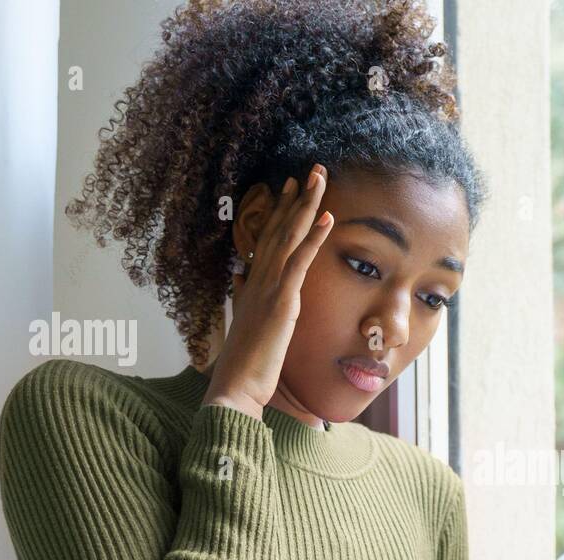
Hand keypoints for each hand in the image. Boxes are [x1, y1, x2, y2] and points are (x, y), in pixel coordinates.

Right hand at [203, 164, 334, 417]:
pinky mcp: (281, 301)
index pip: (267, 237)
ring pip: (289, 236)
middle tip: (311, 169)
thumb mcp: (248, 324)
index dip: (280, 210)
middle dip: (296, 197)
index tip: (290, 186)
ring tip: (320, 177)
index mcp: (252, 283)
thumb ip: (246, 299)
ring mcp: (268, 287)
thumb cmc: (244, 364)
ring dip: (306, 204)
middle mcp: (258, 278)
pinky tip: (328, 217)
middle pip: (279, 227)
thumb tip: (240, 280)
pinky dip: (313, 237)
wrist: (236, 386)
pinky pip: (300, 262)